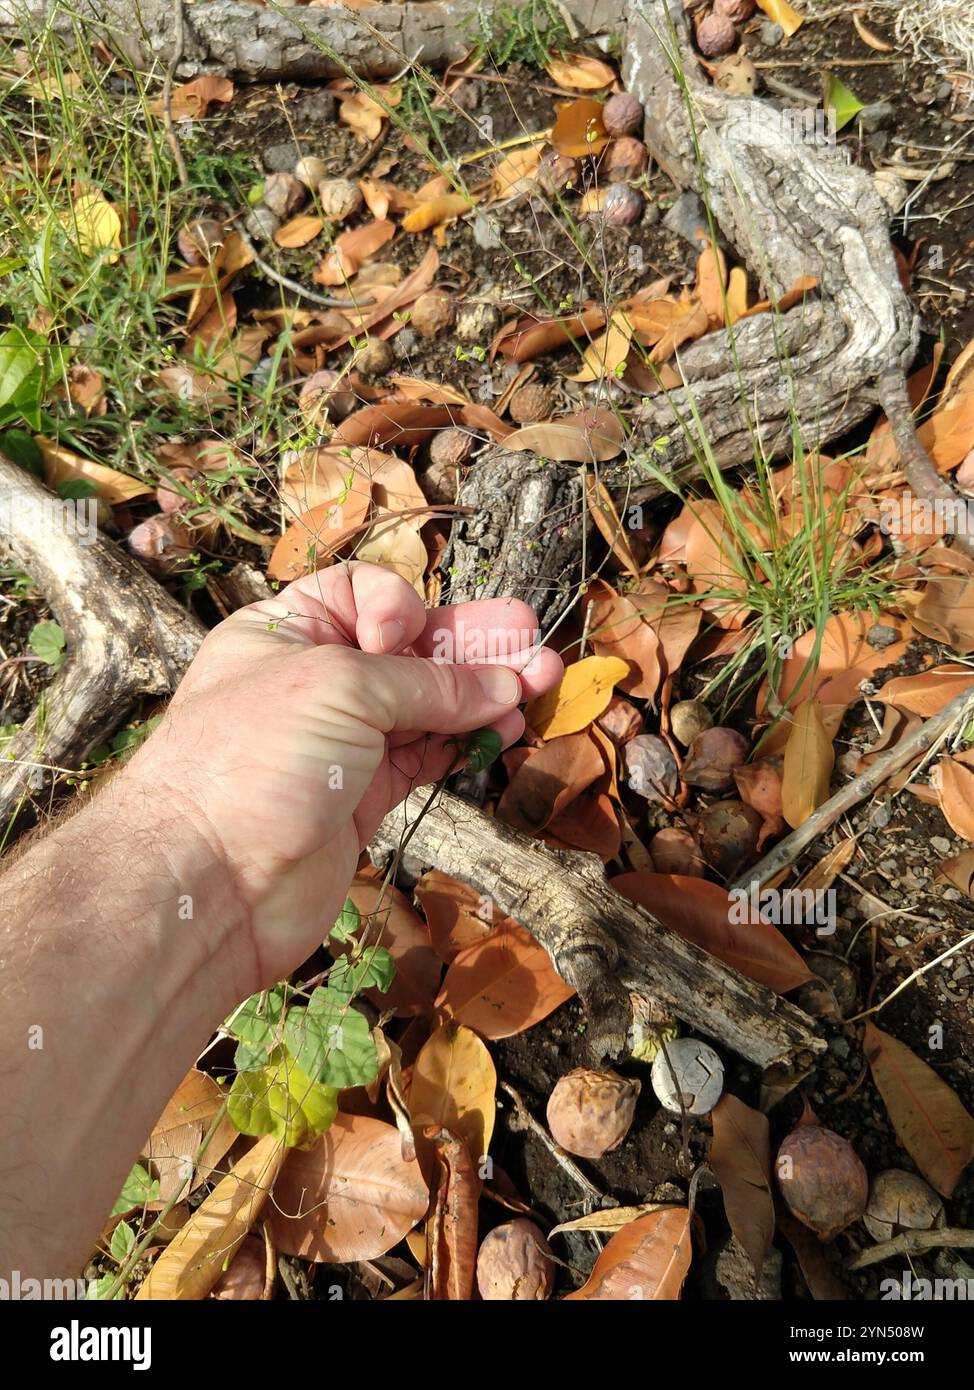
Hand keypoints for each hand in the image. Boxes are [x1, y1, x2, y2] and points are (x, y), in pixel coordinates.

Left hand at [119, 562, 562, 988]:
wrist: (208, 884)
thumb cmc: (246, 764)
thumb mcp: (339, 688)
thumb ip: (426, 684)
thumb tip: (499, 685)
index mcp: (284, 634)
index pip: (360, 596)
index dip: (399, 608)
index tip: (406, 637)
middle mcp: (312, 684)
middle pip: (407, 652)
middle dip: (470, 646)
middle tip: (530, 640)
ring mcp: (339, 745)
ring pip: (426, 709)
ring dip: (483, 696)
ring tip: (541, 683)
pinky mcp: (362, 799)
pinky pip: (425, 758)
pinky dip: (465, 743)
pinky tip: (505, 728)